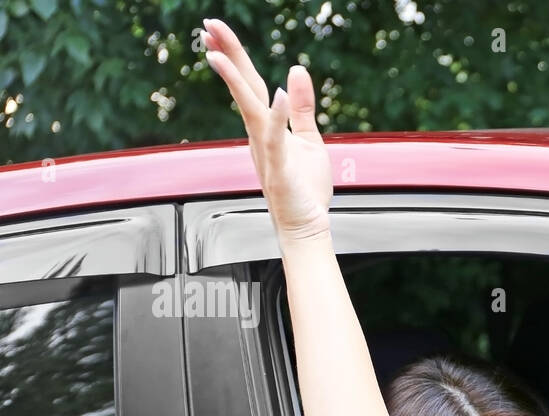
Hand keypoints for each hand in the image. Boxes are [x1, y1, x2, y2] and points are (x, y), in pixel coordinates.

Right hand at [200, 18, 332, 243]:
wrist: (305, 224)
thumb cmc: (304, 187)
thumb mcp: (308, 139)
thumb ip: (303, 107)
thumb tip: (296, 70)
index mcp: (264, 126)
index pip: (248, 83)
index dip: (234, 54)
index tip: (216, 28)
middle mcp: (258, 135)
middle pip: (242, 88)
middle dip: (227, 55)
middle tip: (207, 25)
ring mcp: (266, 151)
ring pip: (249, 110)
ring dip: (235, 82)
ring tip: (219, 54)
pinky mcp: (279, 168)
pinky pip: (276, 139)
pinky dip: (278, 116)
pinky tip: (279, 94)